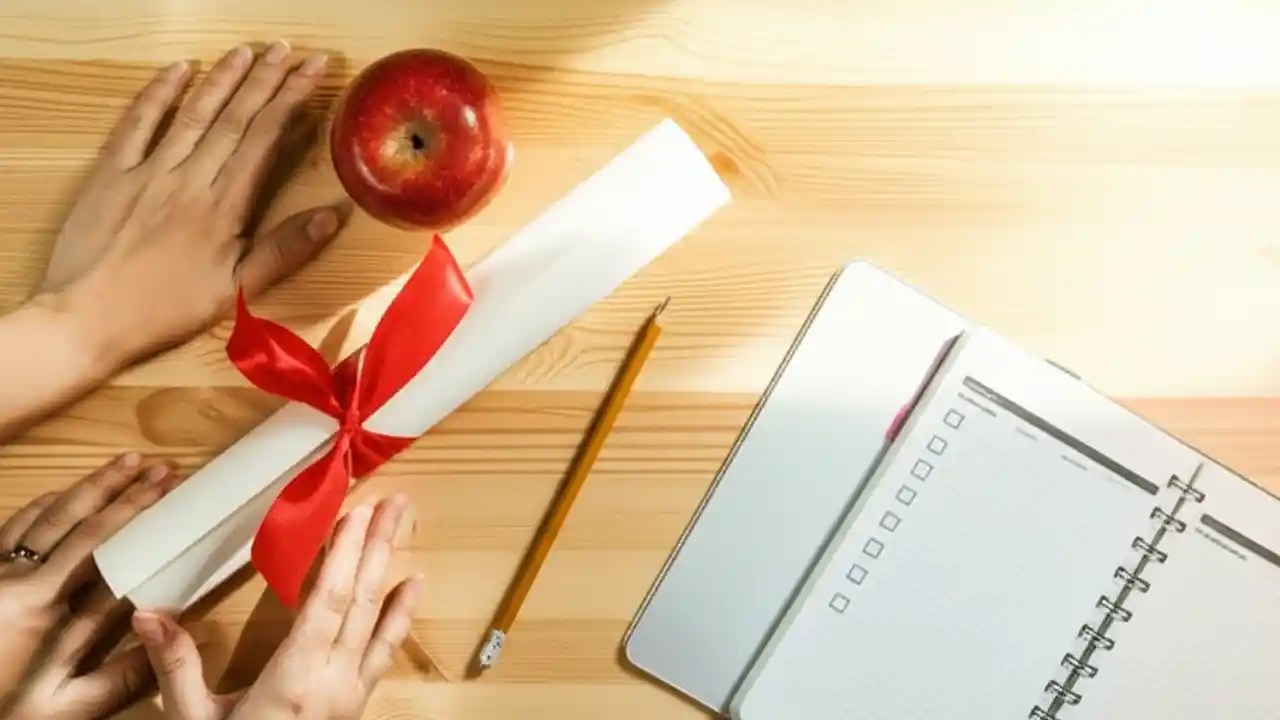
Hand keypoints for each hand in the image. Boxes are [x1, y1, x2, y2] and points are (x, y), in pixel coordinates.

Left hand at [0, 454, 181, 715]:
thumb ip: (124, 679)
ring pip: (46, 514)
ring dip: (88, 486)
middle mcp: (16, 578)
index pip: (101, 546)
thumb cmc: (4, 714)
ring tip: (124, 462)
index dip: (139, 514)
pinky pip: (13, 526)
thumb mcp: (65, 709)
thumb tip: (188, 638)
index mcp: (40, 607)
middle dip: (124, 488)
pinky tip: (62, 495)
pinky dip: (44, 504)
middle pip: (77, 518)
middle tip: (161, 467)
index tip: (171, 492)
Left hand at [38, 41, 346, 371]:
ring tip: (249, 51)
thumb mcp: (236, 292)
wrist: (87, 318)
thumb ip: (284, 250)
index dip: (292, 99)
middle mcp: (189, 179)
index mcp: (224, 207)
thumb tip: (333, 216)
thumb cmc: (166, 311)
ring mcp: (148, 171)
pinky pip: (137, 123)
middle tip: (290, 49)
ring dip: (223, 78)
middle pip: (235, 118)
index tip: (314, 71)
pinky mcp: (111, 174)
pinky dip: (158, 94)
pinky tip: (179, 71)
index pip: (265, 139)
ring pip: (193, 113)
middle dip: (266, 79)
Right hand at [134, 495, 421, 719]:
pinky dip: (400, 616)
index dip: (344, 556)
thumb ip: (176, 666)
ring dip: (390, 568)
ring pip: (377, 620)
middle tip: (393, 502)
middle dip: (377, 547)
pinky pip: (383, 651)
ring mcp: (351, 693)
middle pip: (360, 602)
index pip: (327, 603)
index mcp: (296, 680)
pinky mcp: (356, 703)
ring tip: (403, 525)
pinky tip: (413, 588)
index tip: (355, 513)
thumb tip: (147, 612)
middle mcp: (334, 681)